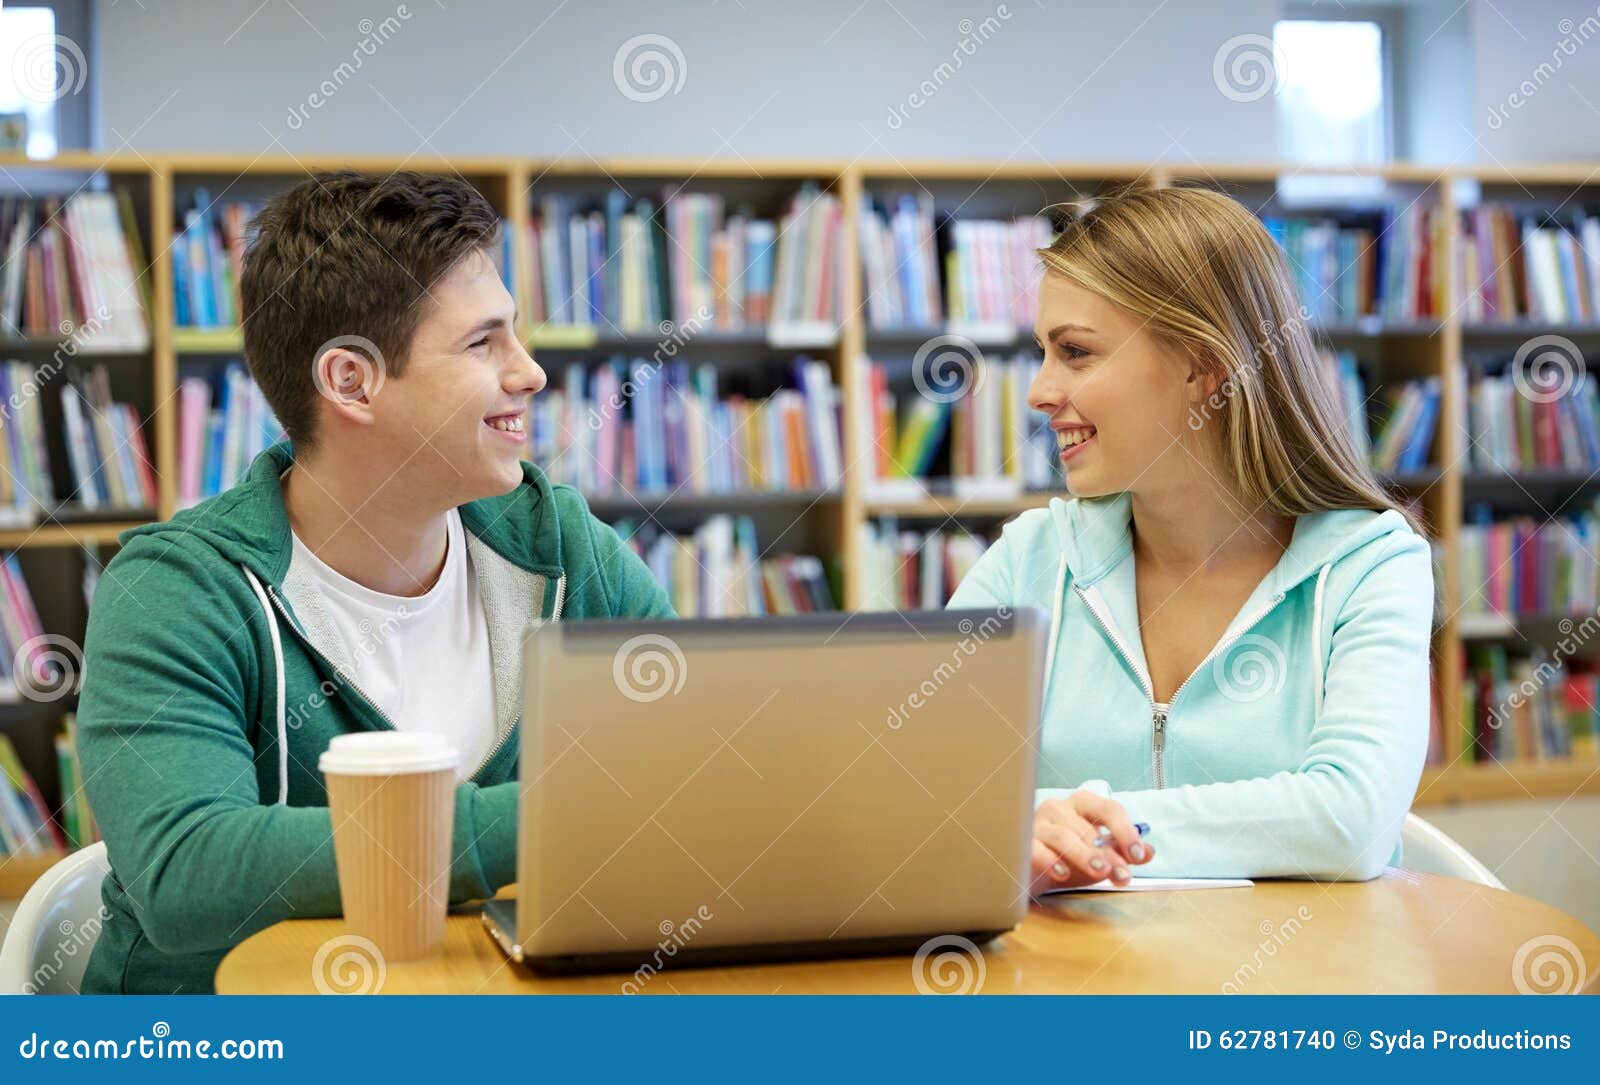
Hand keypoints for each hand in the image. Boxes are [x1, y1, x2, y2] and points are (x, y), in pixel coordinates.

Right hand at [1029, 790, 1153, 893]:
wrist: (1031, 869)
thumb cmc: (1067, 856)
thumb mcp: (1099, 855)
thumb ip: (1122, 852)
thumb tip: (1150, 852)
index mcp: (1082, 805)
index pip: (1109, 809)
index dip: (1126, 832)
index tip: (1138, 855)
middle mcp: (1059, 809)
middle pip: (1089, 829)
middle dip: (1109, 854)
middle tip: (1123, 875)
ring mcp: (1039, 825)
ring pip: (1064, 836)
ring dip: (1085, 856)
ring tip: (1101, 872)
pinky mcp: (1023, 843)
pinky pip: (1037, 849)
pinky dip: (1052, 862)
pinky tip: (1063, 874)